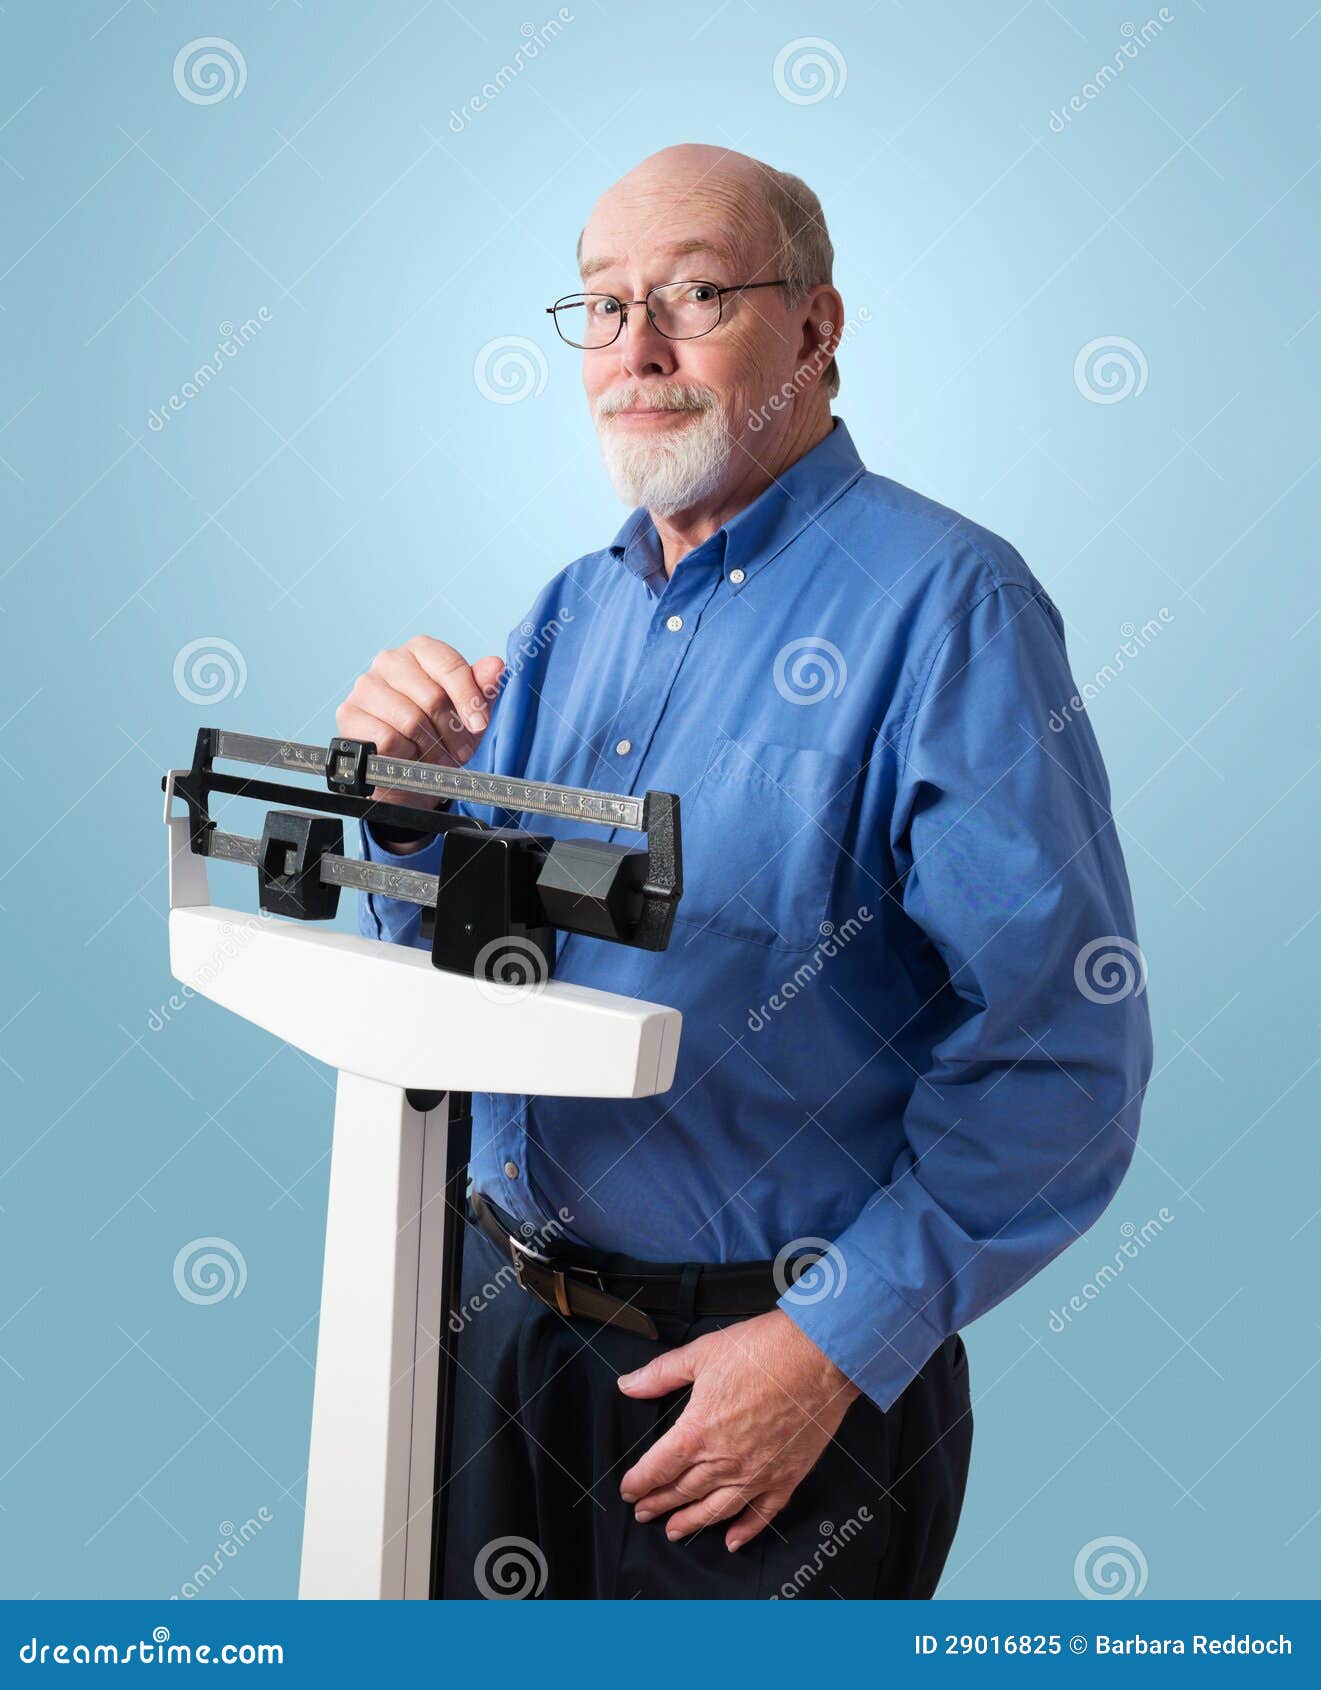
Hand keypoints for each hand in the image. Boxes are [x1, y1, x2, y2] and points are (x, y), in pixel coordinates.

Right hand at [336, 637, 504, 850]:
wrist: (408, 771)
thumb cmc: (440, 735)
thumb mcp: (468, 714)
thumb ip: (483, 688)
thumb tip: (496, 665)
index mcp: (420, 651)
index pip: (449, 665)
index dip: (469, 699)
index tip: (479, 725)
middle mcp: (389, 661)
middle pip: (432, 696)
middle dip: (451, 732)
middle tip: (459, 752)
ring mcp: (366, 686)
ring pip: (411, 720)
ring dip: (431, 748)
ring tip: (436, 758)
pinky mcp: (349, 714)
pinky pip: (388, 739)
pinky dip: (405, 755)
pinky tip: (408, 757)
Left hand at [617, 1309, 859, 1551]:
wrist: (818, 1357)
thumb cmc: (764, 1351)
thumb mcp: (702, 1353)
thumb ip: (661, 1374)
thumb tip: (628, 1384)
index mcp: (698, 1431)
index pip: (658, 1467)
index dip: (639, 1482)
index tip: (629, 1491)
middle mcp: (724, 1460)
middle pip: (682, 1491)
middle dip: (658, 1504)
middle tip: (644, 1513)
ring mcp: (756, 1473)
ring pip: (715, 1509)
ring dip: (691, 1522)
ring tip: (674, 1530)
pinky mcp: (785, 1477)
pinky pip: (761, 1514)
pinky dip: (745, 1531)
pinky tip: (733, 1541)